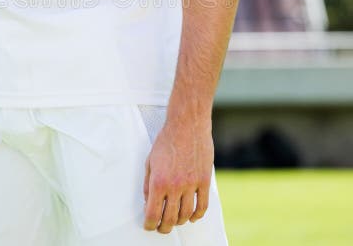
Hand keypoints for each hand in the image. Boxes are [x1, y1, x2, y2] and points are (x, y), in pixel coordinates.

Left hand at [143, 117, 213, 232]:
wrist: (187, 125)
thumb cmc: (167, 140)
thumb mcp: (150, 162)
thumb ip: (148, 184)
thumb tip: (148, 202)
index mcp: (158, 182)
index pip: (153, 214)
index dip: (150, 224)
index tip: (149, 226)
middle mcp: (175, 186)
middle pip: (170, 218)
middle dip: (164, 227)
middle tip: (161, 228)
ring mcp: (191, 184)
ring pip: (186, 214)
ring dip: (179, 222)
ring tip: (175, 221)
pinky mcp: (204, 181)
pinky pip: (203, 206)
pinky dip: (197, 215)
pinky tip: (192, 216)